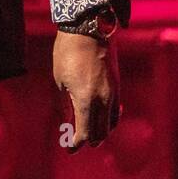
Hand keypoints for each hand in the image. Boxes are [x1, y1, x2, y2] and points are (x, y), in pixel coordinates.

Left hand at [53, 30, 121, 152]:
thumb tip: (67, 123)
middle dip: (87, 140)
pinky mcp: (117, 86)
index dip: (76, 143)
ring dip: (100, 132)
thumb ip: (65, 105)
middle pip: (100, 132)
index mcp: (86, 100)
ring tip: (88, 135)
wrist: (89, 31)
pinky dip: (109, 120)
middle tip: (75, 144)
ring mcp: (113, 93)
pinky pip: (116, 111)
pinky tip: (101, 120)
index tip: (69, 148)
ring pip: (110, 123)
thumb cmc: (68, 53)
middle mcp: (104, 100)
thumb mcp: (60, 81)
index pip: (84, 132)